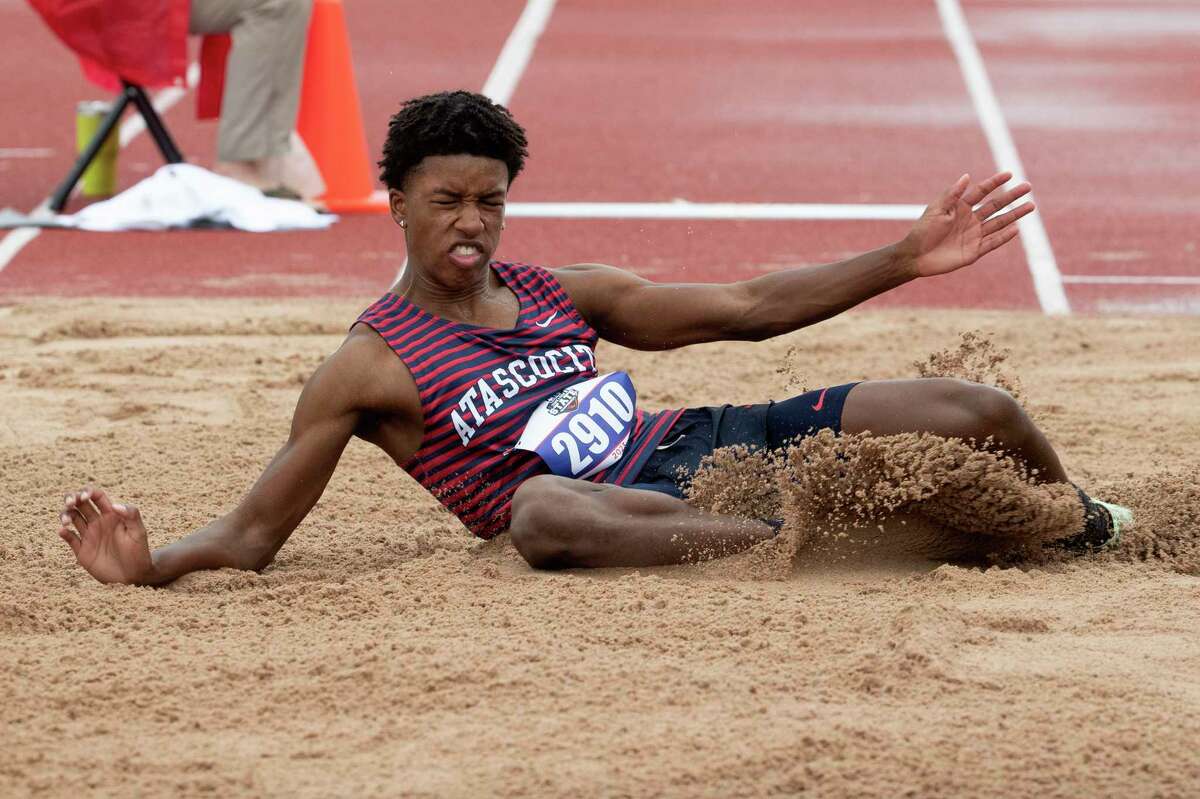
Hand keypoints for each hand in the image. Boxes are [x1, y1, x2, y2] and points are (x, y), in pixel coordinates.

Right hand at [58, 487, 157, 584]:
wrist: (134, 575)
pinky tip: (64, 531)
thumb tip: (115, 505)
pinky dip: (64, 533)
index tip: (84, 497)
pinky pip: (70, 538)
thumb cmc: (139, 552)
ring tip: (67, 521)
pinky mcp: (82, 550)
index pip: (97, 496)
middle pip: (80, 504)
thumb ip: (131, 515)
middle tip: (70, 503)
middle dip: (71, 499)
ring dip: (65, 514)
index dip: (88, 492)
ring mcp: (89, 535)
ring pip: (72, 518)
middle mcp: (98, 523)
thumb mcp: (138, 532)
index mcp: (111, 515)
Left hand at [898, 172, 1034, 277]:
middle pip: (995, 205)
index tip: (1009, 174)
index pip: (981, 192)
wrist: (915, 256)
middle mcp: (970, 220)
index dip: (994, 182)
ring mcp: (974, 235)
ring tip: (1031, 206)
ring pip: (999, 223)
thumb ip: (951, 195)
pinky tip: (1016, 229)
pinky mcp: (974, 251)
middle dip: (1011, 196)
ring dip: (1014, 215)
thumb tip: (967, 176)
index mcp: (960, 207)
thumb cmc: (922, 231)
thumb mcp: (936, 210)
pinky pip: (993, 242)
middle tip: (1027, 187)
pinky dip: (1004, 237)